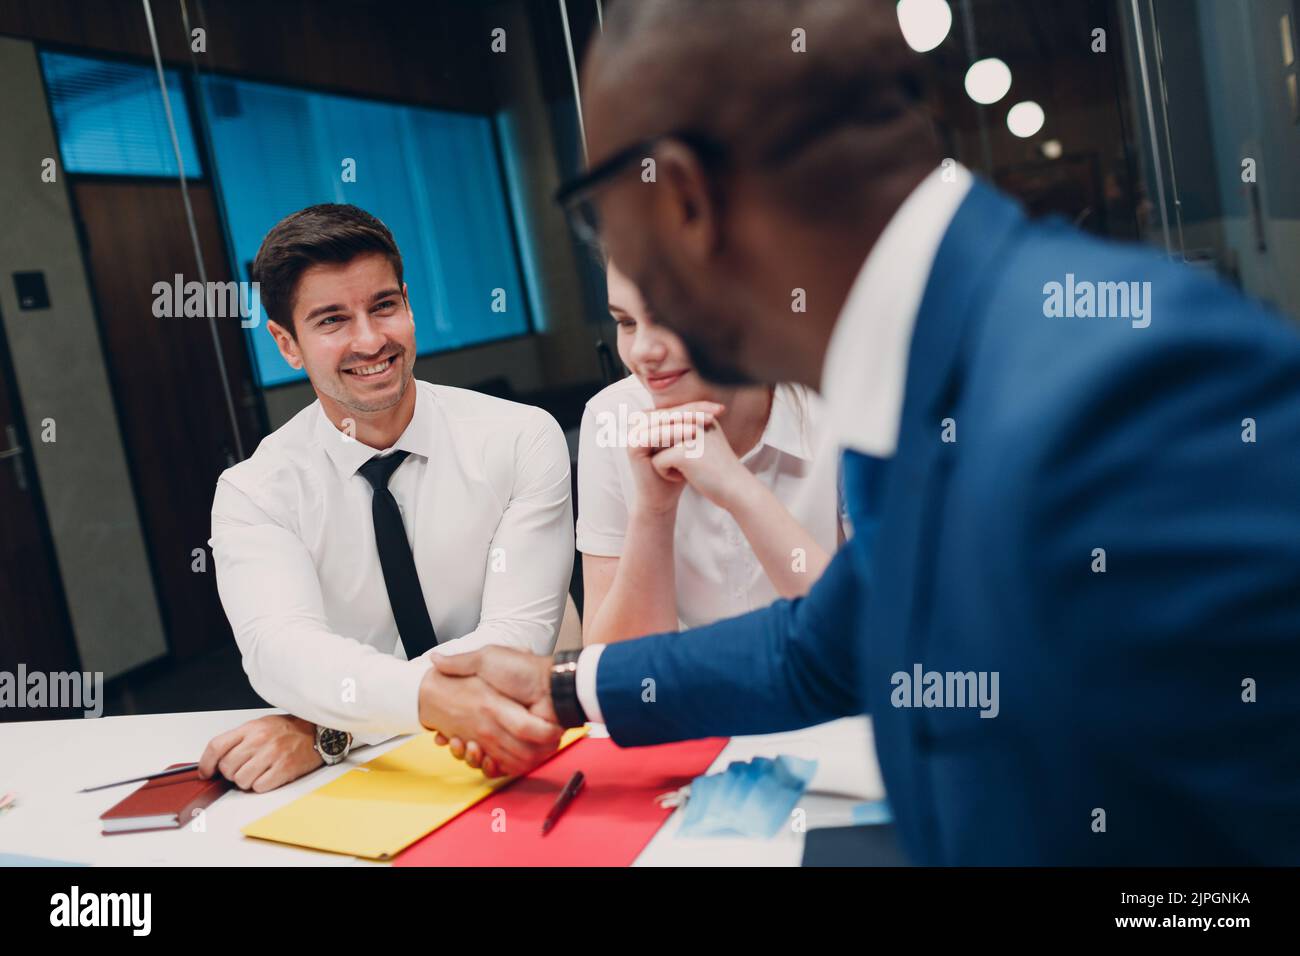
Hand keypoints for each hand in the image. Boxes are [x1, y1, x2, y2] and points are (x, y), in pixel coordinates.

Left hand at [198, 715, 322, 792]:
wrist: (317, 731)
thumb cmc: (288, 730)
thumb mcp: (260, 725)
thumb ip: (239, 740)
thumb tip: (216, 762)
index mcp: (251, 728)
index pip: (216, 746)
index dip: (206, 763)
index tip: (206, 772)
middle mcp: (259, 740)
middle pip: (227, 767)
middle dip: (231, 773)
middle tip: (243, 768)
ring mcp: (272, 754)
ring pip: (241, 780)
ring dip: (246, 781)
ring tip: (258, 772)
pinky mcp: (284, 769)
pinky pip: (258, 787)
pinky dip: (261, 785)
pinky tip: (269, 776)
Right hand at [417, 663, 560, 777]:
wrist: (549, 686)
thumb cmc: (521, 671)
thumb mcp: (486, 659)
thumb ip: (461, 663)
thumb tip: (435, 659)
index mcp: (489, 705)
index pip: (463, 726)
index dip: (449, 733)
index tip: (439, 734)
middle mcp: (499, 724)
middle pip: (471, 746)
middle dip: (458, 749)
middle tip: (452, 741)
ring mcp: (511, 738)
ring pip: (484, 760)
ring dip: (472, 758)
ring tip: (469, 748)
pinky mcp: (523, 751)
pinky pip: (505, 768)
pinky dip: (492, 768)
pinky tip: (483, 758)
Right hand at [625, 401, 723, 516]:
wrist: (663, 499)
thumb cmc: (679, 472)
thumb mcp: (688, 445)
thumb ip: (694, 425)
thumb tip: (718, 406)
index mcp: (650, 420)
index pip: (676, 408)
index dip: (698, 406)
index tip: (721, 409)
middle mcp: (639, 424)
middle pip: (670, 412)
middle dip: (694, 411)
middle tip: (715, 412)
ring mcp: (633, 434)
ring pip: (664, 420)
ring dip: (686, 419)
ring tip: (707, 420)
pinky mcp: (632, 446)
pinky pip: (656, 434)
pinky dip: (674, 432)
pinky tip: (693, 433)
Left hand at [649, 414, 749, 509]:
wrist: (738, 490)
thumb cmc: (722, 471)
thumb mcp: (708, 444)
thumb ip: (688, 433)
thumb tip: (660, 429)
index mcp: (702, 417)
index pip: (670, 424)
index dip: (670, 444)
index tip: (686, 459)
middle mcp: (694, 422)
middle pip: (661, 434)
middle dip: (665, 451)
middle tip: (685, 465)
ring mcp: (688, 437)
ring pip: (656, 446)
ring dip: (665, 460)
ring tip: (684, 470)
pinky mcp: (681, 454)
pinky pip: (657, 462)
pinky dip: (666, 473)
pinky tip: (683, 478)